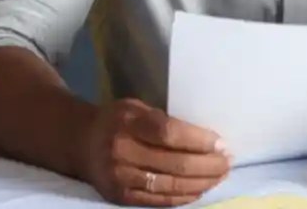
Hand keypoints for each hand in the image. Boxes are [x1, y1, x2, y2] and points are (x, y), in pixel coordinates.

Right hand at [79, 98, 230, 205]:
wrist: (79, 142)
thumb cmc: (115, 120)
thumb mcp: (135, 107)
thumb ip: (163, 120)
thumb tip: (205, 138)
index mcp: (127, 122)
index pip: (169, 133)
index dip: (199, 140)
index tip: (220, 142)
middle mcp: (122, 151)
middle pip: (175, 163)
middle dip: (208, 165)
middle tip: (227, 162)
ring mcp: (120, 177)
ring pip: (170, 185)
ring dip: (201, 183)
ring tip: (219, 177)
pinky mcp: (120, 196)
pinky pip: (159, 200)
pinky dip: (183, 197)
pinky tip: (199, 190)